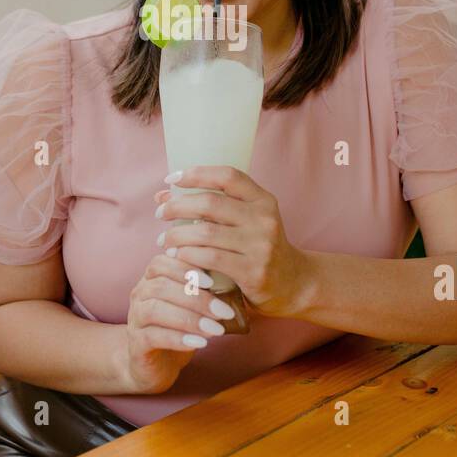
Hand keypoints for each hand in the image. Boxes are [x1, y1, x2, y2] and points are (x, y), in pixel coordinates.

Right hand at [120, 251, 239, 394]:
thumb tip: (234, 280)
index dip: (185, 269)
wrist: (156, 364)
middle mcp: (139, 295)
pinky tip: (200, 343)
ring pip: (156, 310)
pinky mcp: (136, 345)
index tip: (212, 280)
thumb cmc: (179, 328)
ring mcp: (134, 320)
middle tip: (224, 311)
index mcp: (151, 279)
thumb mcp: (191, 305)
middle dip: (196, 298)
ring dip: (189, 319)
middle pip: (161, 286)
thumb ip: (203, 290)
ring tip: (216, 329)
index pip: (161, 263)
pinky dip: (178, 338)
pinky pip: (153, 337)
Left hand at [154, 166, 312, 319]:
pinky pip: (210, 258)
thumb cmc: (259, 248)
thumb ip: (211, 208)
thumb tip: (162, 196)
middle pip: (210, 203)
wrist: (295, 284)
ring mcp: (261, 245)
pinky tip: (177, 256)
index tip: (172, 178)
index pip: (227, 176)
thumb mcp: (246, 221)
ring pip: (205, 232)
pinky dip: (187, 255)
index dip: (196, 173)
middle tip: (161, 213)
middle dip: (177, 206)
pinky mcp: (254, 271)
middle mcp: (264, 219)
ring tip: (163, 240)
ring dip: (176, 235)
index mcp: (263, 200)